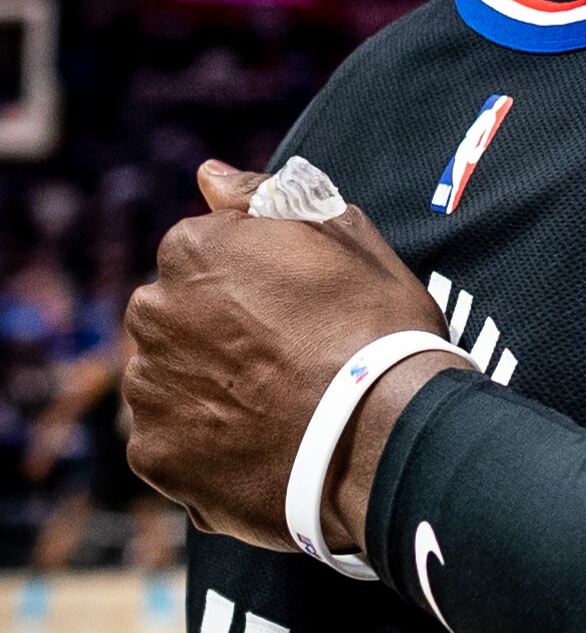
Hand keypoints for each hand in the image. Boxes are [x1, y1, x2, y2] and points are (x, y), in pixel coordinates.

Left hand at [122, 159, 446, 552]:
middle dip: (219, 337)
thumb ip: (266, 198)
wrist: (389, 436)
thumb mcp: (346, 237)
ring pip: (172, 381)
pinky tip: (262, 451)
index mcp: (191, 249)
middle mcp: (152, 312)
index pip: (206, 257)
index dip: (256, 287)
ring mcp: (149, 388)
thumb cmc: (379, 329)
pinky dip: (207, 450)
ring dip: (210, 392)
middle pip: (178, 319)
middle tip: (289, 366)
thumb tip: (209, 176)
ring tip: (278, 414)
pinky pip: (174, 445)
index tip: (299, 314)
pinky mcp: (156, 455)